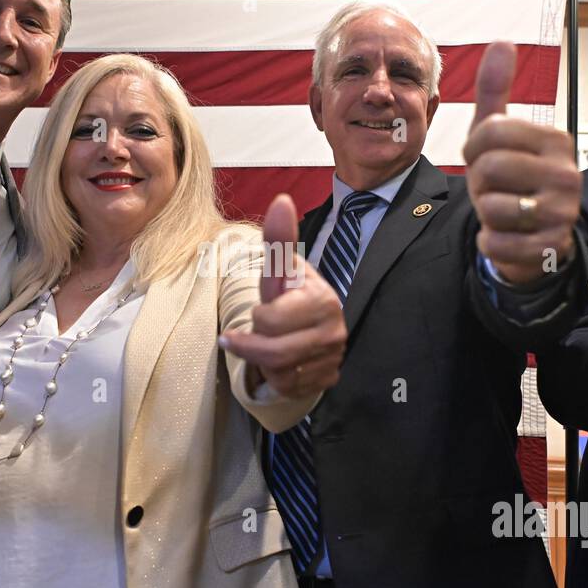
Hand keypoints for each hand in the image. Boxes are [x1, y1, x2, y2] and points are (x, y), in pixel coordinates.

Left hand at [219, 194, 346, 397]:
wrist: (306, 322)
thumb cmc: (288, 293)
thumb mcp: (279, 269)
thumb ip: (278, 239)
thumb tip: (280, 200)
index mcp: (323, 301)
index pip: (269, 321)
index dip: (257, 317)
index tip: (257, 311)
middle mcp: (335, 332)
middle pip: (274, 353)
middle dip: (256, 344)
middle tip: (252, 334)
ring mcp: (334, 359)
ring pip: (280, 373)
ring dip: (264, 361)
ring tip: (270, 344)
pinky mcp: (328, 380)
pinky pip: (289, 388)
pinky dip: (277, 377)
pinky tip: (281, 361)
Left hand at [463, 41, 580, 284]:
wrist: (535, 238)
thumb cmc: (512, 180)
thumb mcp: (500, 137)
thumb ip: (496, 92)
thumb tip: (502, 41)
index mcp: (555, 140)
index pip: (489, 131)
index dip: (473, 148)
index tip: (485, 158)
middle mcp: (568, 173)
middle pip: (488, 168)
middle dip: (480, 183)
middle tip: (495, 189)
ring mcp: (564, 212)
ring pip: (491, 207)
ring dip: (486, 214)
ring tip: (504, 212)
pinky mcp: (550, 248)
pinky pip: (495, 242)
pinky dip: (491, 242)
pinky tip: (509, 236)